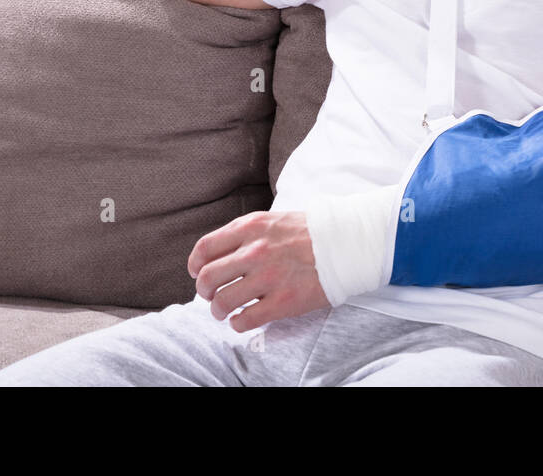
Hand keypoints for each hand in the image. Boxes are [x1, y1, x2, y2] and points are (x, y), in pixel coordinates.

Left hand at [187, 210, 330, 331]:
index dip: (195, 265)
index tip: (198, 273)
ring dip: (218, 310)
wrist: (347, 243)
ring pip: (221, 302)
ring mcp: (269, 277)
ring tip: (225, 311)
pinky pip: (244, 321)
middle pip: (207, 278)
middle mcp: (256, 251)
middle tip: (211, 295)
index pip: (204, 248)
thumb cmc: (309, 232)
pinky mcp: (283, 302)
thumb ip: (245, 234)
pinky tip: (243, 319)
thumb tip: (217, 255)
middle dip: (204, 291)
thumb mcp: (272, 220)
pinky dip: (237, 324)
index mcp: (251, 227)